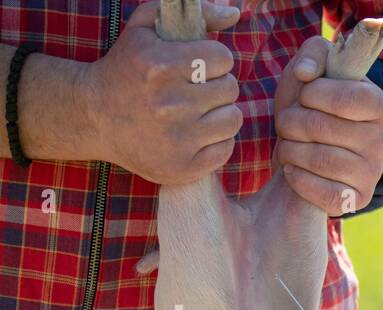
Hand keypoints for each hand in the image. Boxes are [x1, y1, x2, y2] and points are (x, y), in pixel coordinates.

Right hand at [84, 0, 242, 183]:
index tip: (198, 65)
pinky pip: (226, 149)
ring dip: (220, 113)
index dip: (214, 59)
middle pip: (231, 89)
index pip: (223, 58)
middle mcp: (169, 104)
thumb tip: (235, 11)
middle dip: (217, 85)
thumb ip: (193, 12)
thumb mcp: (147, 28)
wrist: (94, 117)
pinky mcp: (183, 167)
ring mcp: (177, 139)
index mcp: (160, 66)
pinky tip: (195, 134)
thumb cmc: (127, 68)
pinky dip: (216, 141)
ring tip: (197, 111)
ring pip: (233, 119)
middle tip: (195, 89)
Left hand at [273, 37, 382, 214]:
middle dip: (291, 122)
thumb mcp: (313, 69)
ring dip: (290, 150)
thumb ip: (314, 54)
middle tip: (286, 123)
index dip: (314, 94)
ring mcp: (372, 174)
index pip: (346, 98)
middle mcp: (382, 141)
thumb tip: (306, 73)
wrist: (310, 148)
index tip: (304, 95)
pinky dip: (298, 179)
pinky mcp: (358, 200)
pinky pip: (325, 193)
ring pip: (320, 160)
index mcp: (379, 105)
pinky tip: (292, 170)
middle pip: (324, 128)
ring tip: (287, 145)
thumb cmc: (311, 105)